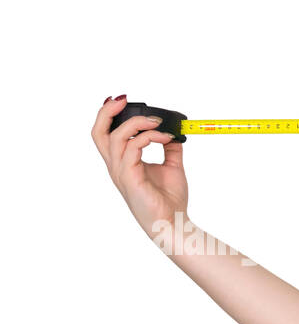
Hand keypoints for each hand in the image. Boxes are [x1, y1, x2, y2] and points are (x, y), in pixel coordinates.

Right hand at [91, 94, 188, 239]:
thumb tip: (174, 132)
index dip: (109, 115)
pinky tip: (165, 138)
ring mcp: (121, 172)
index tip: (125, 102)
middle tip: (125, 100)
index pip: (105, 133)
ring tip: (158, 123)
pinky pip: (132, 148)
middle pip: (98, 132)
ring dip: (138, 124)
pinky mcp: (130, 178)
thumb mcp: (172, 167)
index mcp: (122, 162)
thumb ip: (170, 148)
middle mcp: (117, 165)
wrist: (175, 223)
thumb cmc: (170, 201)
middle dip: (108, 111)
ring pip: (116, 136)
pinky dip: (148, 137)